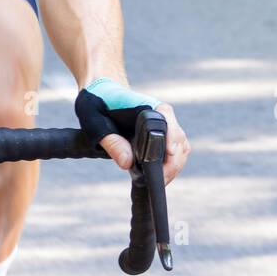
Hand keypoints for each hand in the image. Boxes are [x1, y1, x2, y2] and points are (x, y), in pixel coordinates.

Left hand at [74, 78, 189, 184]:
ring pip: (181, 149)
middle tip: (158, 181)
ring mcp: (165, 125)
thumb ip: (111, 141)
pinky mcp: (163, 136)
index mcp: (148, 107)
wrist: (102, 93)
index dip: (171, 141)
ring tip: (157, 182)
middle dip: (172, 163)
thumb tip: (127, 163)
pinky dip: (170, 166)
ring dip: (173, 167)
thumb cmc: (97, 103)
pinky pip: (175, 153)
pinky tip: (158, 176)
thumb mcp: (95, 121)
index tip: (169, 155)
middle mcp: (161, 115)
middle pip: (178, 140)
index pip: (168, 124)